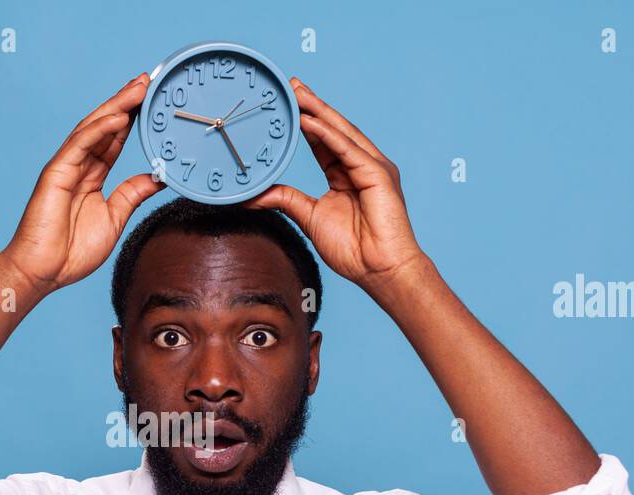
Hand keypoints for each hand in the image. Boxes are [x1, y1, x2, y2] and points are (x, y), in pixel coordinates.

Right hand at [0, 72, 165, 296]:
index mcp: (92, 177)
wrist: (45, 272)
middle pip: (105, 126)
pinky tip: (119, 116)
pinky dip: (100, 128)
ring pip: (94, 128)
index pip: (115, 141)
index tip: (152, 102)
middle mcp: (79, 166)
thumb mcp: (115, 219)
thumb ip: (133, 194)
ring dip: (117, 106)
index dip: (132, 120)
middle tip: (147, 81)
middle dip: (126, 103)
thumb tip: (157, 177)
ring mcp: (66, 166)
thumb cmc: (72, 252)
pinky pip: (80, 144)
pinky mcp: (56, 172)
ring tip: (138, 88)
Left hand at [242, 78, 424, 294]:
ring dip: (318, 111)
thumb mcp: (309, 217)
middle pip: (333, 129)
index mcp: (347, 175)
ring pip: (341, 132)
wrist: (379, 270)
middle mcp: (362, 166)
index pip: (324, 141)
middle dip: (312, 106)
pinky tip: (309, 121)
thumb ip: (285, 199)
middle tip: (290, 85)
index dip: (306, 122)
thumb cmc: (353, 250)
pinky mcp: (378, 174)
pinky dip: (327, 134)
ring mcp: (372, 167)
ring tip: (297, 92)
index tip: (287, 105)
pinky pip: (347, 149)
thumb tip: (254, 195)